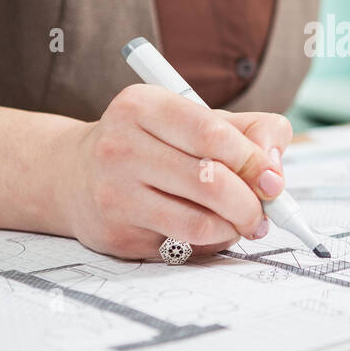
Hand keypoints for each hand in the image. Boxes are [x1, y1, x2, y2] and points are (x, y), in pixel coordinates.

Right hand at [58, 84, 292, 258]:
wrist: (74, 175)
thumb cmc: (152, 143)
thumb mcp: (196, 119)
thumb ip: (249, 132)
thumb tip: (274, 172)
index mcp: (142, 105)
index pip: (212, 133)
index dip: (253, 161)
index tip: (273, 180)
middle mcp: (121, 145)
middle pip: (210, 181)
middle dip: (251, 203)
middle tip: (264, 212)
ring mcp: (114, 192)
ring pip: (198, 221)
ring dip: (234, 228)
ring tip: (243, 223)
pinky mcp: (116, 233)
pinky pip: (182, 245)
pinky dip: (210, 242)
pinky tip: (209, 231)